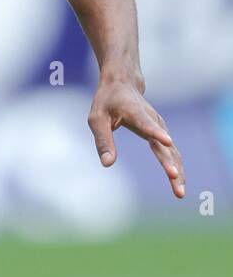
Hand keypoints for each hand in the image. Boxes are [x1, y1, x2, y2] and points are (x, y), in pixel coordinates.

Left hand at [88, 78, 184, 198]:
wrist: (123, 84)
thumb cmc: (107, 102)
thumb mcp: (97, 119)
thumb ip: (103, 141)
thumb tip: (107, 164)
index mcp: (136, 113)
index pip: (147, 124)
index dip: (156, 132)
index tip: (166, 142)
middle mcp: (153, 121)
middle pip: (164, 146)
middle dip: (171, 164)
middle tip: (176, 181)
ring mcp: (160, 128)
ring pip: (172, 152)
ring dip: (177, 171)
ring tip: (179, 192)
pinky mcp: (161, 134)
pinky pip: (171, 153)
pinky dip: (176, 168)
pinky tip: (178, 184)